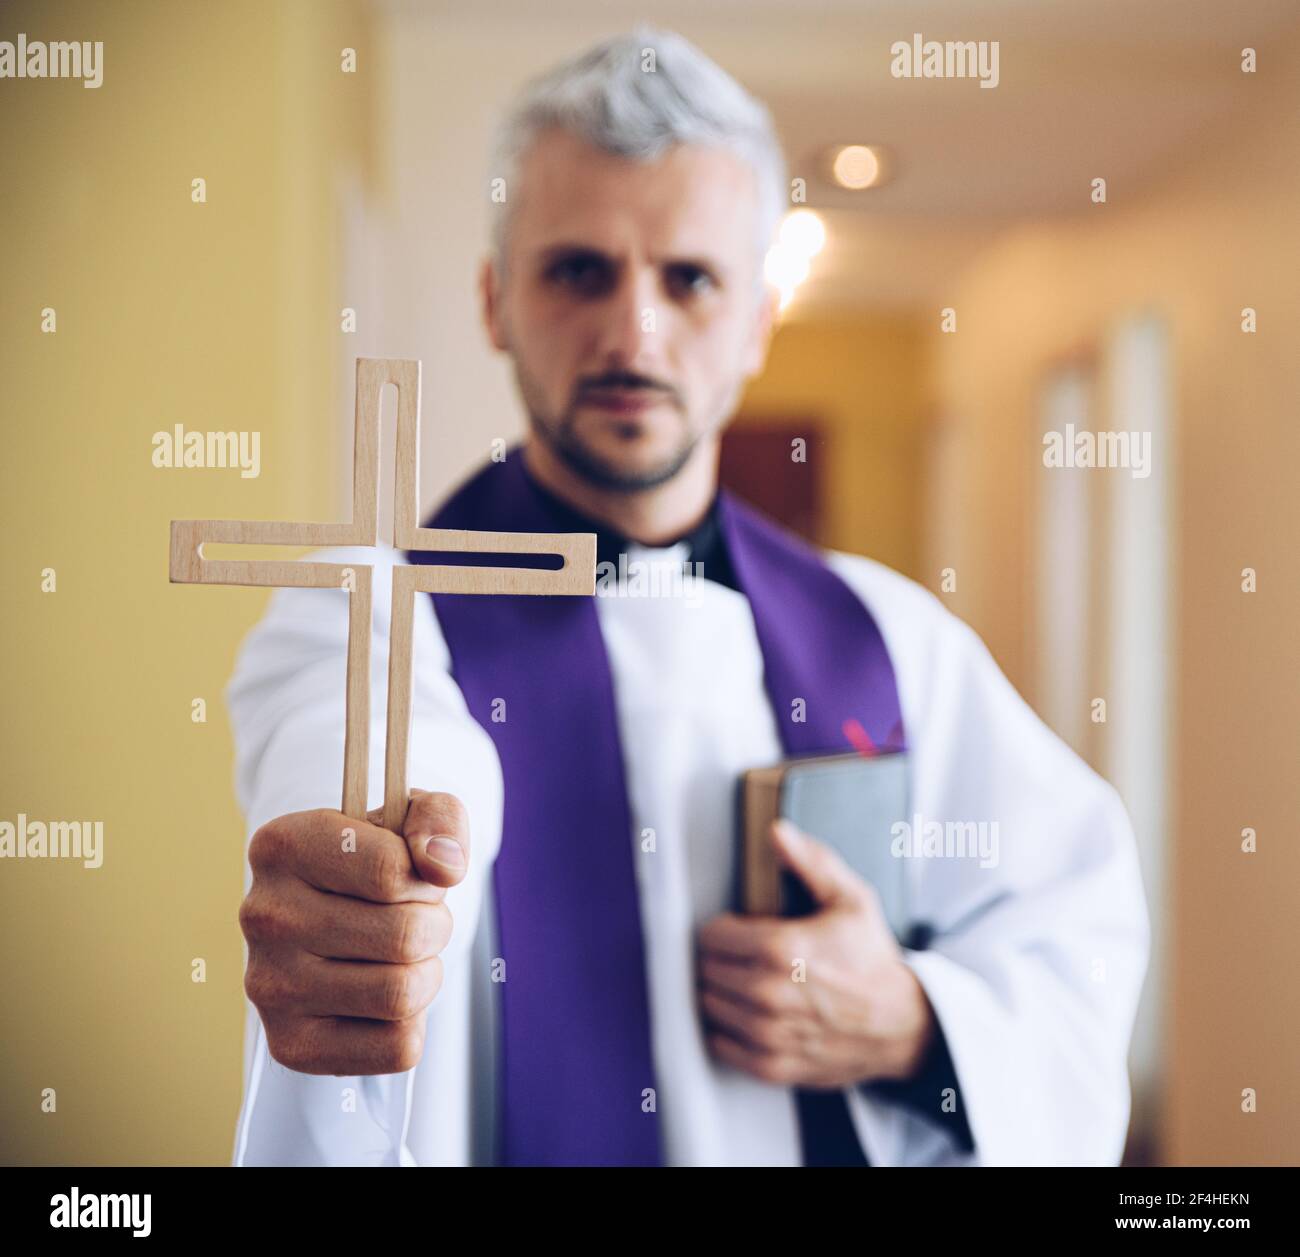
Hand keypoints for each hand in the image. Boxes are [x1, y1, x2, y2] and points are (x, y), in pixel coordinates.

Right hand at [238, 789, 469, 1075]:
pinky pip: (398, 1047)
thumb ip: (439, 819)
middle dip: (434, 926)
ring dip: (426, 973)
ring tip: (401, 956)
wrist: (335, 917)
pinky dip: (411, 1022)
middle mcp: (264, 916)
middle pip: (406, 936)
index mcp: (283, 846)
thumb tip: (444, 868)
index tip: (409, 875)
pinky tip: (382, 997)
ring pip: (404, 993)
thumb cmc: (376, 861)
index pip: (391, 870)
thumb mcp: (409, 816)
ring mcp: (270, 986)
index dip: (424, 877)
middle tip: (413, 919)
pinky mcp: (291, 1045)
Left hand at [696, 819, 934, 1087]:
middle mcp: (768, 993)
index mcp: (782, 948)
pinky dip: (725, 1028)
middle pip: (705, 969)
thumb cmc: (872, 960)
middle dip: (717, 958)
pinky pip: (719, 1043)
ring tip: (742, 981)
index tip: (736, 930)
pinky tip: (745, 1013)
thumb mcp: (851, 899)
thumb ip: (810, 862)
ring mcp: (768, 1033)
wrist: (902, 1026)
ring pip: (708, 1005)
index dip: (721, 929)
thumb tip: (777, 833)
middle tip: (738, 955)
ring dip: (719, 992)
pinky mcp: (771, 1065)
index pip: (711, 936)